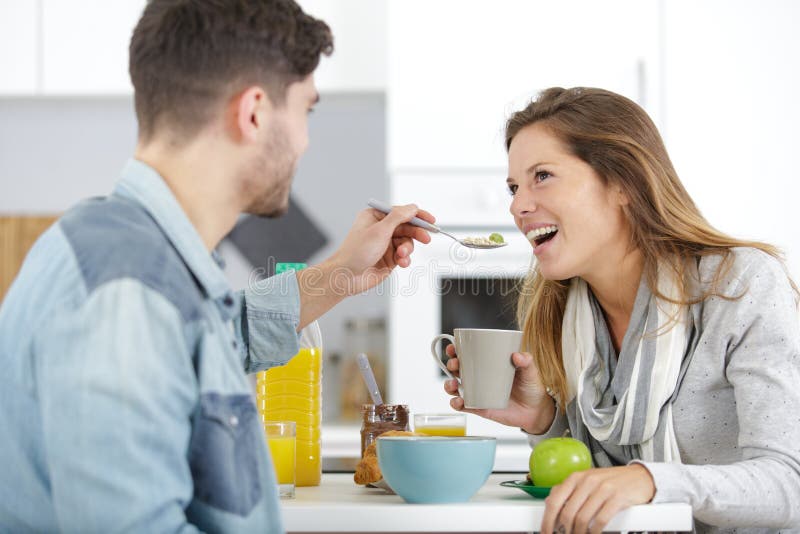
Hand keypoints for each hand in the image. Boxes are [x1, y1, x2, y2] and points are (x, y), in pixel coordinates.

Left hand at [326, 203, 433, 295]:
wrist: (346, 277)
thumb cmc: (355, 252)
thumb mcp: (379, 230)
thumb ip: (398, 217)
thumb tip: (412, 208)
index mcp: (375, 216)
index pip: (401, 212)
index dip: (417, 215)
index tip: (430, 220)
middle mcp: (381, 229)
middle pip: (407, 227)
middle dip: (416, 233)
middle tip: (426, 238)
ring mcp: (385, 244)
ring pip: (407, 242)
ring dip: (408, 249)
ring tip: (402, 255)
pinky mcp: (389, 258)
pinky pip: (404, 256)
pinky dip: (405, 259)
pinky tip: (401, 262)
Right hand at [443, 345, 555, 433]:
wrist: (536, 411)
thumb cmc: (531, 387)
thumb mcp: (530, 371)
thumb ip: (527, 361)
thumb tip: (517, 355)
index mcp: (487, 365)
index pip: (467, 355)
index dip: (456, 350)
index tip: (453, 347)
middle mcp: (478, 378)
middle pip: (457, 369)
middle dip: (451, 365)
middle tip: (455, 364)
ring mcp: (477, 393)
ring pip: (455, 388)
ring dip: (449, 385)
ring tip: (453, 385)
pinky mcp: (479, 408)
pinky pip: (463, 406)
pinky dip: (456, 404)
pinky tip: (458, 401)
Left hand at [541, 464, 655, 533]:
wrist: (640, 477)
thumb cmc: (612, 481)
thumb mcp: (587, 481)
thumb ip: (569, 491)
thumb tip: (548, 502)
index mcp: (576, 477)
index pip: (554, 501)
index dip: (547, 520)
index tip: (546, 532)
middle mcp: (587, 481)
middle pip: (567, 512)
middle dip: (563, 531)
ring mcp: (603, 489)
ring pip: (582, 518)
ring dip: (578, 533)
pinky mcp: (617, 498)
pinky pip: (600, 520)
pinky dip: (594, 532)